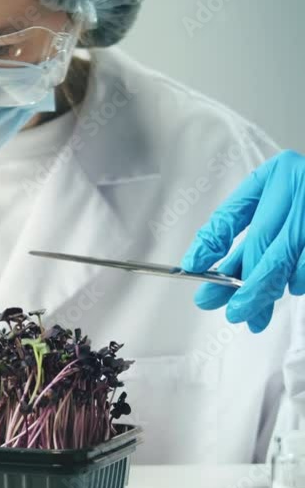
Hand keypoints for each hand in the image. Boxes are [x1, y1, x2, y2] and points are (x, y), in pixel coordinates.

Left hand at [182, 150, 304, 332]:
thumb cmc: (303, 196)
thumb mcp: (270, 198)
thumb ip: (235, 227)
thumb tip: (200, 263)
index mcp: (278, 173)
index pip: (233, 214)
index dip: (211, 243)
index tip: (192, 268)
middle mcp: (303, 187)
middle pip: (267, 245)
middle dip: (245, 285)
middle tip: (233, 311)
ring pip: (290, 261)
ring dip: (271, 290)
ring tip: (256, 313)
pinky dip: (300, 281)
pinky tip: (293, 288)